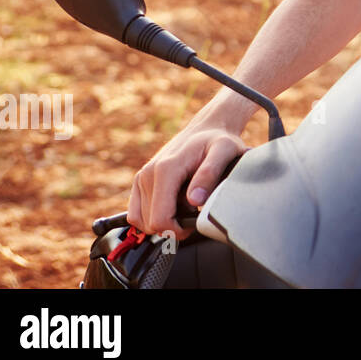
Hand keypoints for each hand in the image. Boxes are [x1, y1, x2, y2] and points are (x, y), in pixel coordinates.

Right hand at [128, 121, 246, 238]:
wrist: (207, 129)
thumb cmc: (217, 141)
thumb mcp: (224, 153)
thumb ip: (209, 175)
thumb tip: (194, 200)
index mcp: (166, 170)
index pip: (159, 219)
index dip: (177, 230)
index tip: (193, 224)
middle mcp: (148, 174)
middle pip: (149, 223)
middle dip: (171, 226)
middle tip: (192, 213)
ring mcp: (142, 177)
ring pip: (141, 220)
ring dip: (162, 221)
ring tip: (184, 207)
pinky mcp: (140, 181)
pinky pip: (136, 212)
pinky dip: (152, 215)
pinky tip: (173, 205)